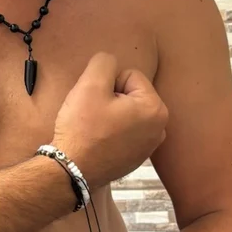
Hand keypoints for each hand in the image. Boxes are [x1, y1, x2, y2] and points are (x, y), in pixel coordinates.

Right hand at [52, 51, 167, 189]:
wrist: (71, 170)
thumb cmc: (83, 129)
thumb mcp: (90, 84)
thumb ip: (104, 62)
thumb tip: (109, 61)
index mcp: (155, 108)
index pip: (129, 75)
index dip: (107, 84)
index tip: (96, 102)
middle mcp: (159, 128)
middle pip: (130, 93)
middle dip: (111, 98)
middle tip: (93, 115)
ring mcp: (149, 146)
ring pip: (125, 112)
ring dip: (110, 114)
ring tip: (94, 128)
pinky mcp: (136, 157)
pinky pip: (123, 131)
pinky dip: (112, 131)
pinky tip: (98, 141)